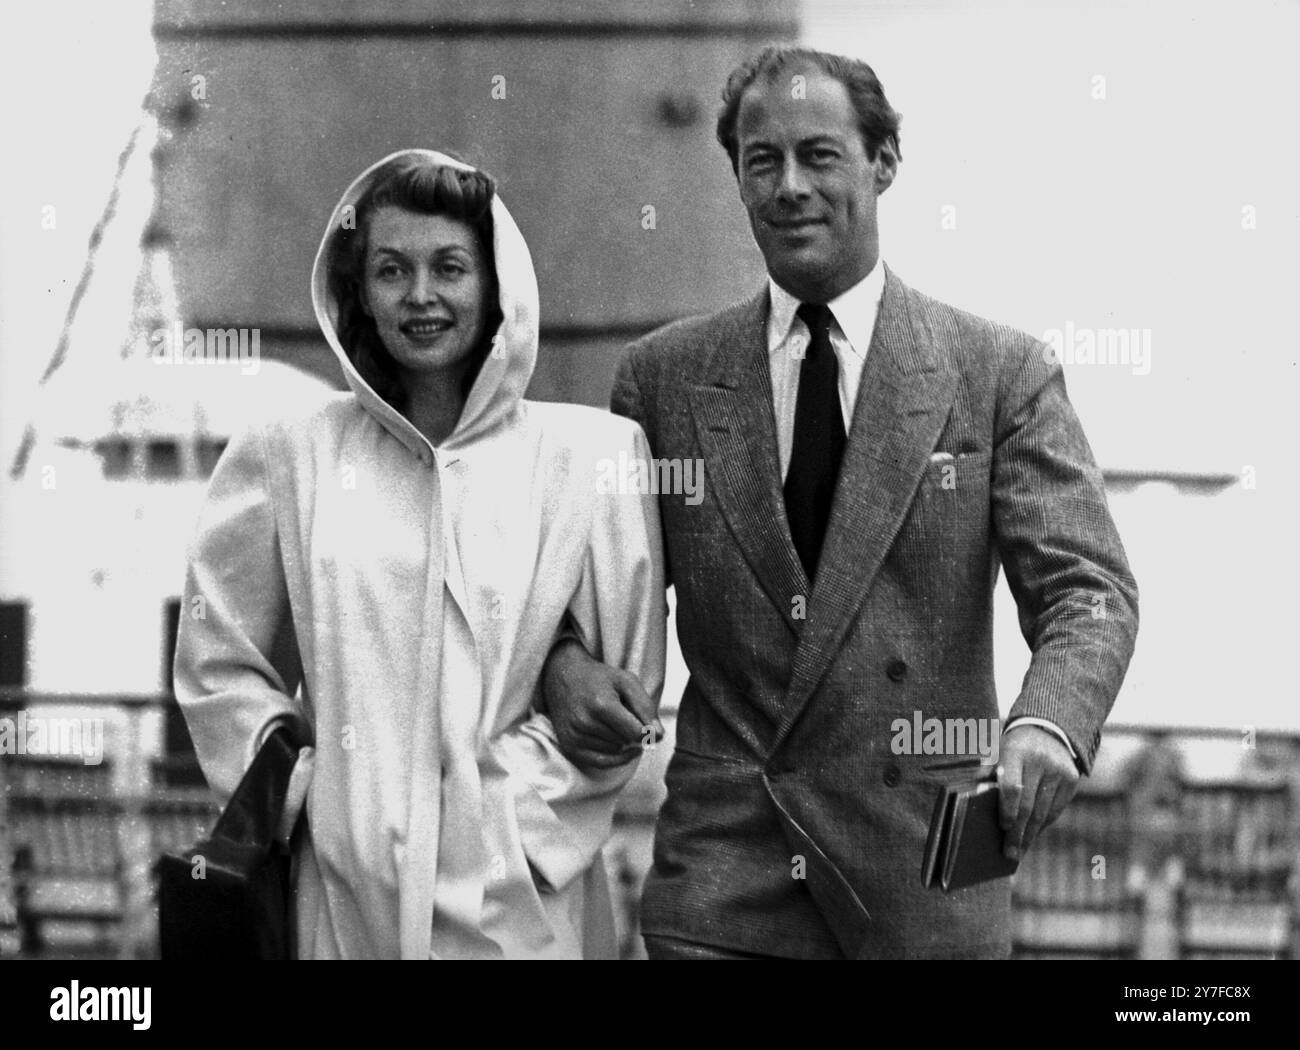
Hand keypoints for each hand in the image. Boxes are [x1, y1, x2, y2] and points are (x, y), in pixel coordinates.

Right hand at [541, 638, 662, 768]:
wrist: (562, 677)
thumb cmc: (600, 679)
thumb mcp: (627, 681)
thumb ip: (646, 707)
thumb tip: (658, 736)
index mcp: (602, 705)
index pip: (636, 733)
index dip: (648, 731)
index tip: (649, 724)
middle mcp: (585, 723)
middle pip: (626, 742)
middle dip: (631, 731)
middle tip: (622, 714)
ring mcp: (575, 736)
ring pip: (615, 752)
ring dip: (620, 741)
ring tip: (611, 721)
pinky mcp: (569, 746)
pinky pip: (601, 763)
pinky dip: (615, 757)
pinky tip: (621, 746)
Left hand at [997, 726, 1078, 860]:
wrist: (1048, 728)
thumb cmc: (1014, 747)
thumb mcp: (998, 752)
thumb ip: (988, 774)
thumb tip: (974, 798)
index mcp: (1015, 752)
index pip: (1012, 787)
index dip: (1007, 810)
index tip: (1002, 828)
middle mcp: (1040, 761)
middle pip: (1028, 805)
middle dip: (1018, 832)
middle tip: (1010, 853)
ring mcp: (1059, 771)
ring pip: (1043, 811)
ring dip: (1030, 834)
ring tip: (1020, 850)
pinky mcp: (1072, 779)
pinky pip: (1056, 809)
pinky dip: (1043, 824)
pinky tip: (1033, 834)